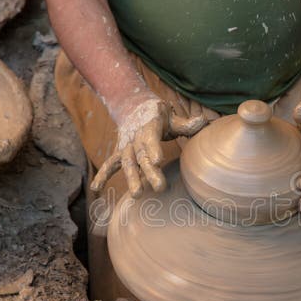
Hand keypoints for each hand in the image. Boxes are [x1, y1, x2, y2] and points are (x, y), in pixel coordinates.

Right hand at [90, 92, 205, 196]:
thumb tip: (204, 121)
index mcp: (149, 126)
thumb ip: (187, 124)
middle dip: (148, 172)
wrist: (132, 104)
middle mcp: (135, 138)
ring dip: (131, 178)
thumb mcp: (171, 116)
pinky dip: (102, 175)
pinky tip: (96, 189)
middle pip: (141, 156)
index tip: (158, 160)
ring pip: (127, 163)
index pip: (151, 139)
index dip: (153, 149)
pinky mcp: (120, 152)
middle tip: (159, 188)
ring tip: (136, 195)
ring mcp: (126, 146)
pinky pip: (110, 164)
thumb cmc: (158, 115)